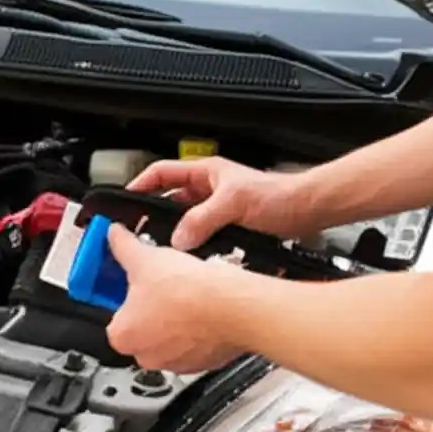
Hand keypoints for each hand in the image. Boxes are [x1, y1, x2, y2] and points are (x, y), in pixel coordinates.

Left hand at [104, 222, 249, 371]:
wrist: (234, 307)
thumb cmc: (188, 291)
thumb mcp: (146, 257)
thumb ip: (123, 246)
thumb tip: (114, 235)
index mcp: (122, 335)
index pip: (114, 311)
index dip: (126, 290)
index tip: (134, 278)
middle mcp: (145, 356)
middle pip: (142, 325)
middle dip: (151, 304)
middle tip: (162, 281)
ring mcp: (176, 362)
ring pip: (169, 335)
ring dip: (175, 316)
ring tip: (185, 291)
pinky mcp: (203, 362)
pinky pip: (195, 343)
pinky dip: (198, 327)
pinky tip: (203, 306)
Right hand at [127, 156, 313, 249]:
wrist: (307, 211)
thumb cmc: (278, 195)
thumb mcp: (235, 202)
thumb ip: (204, 218)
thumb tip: (179, 237)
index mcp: (204, 172)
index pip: (161, 173)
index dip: (140, 183)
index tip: (125, 198)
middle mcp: (207, 190)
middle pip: (168, 200)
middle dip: (153, 215)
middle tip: (138, 230)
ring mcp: (216, 209)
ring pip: (184, 221)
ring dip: (175, 234)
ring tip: (163, 248)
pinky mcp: (227, 227)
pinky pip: (200, 237)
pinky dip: (193, 247)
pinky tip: (191, 258)